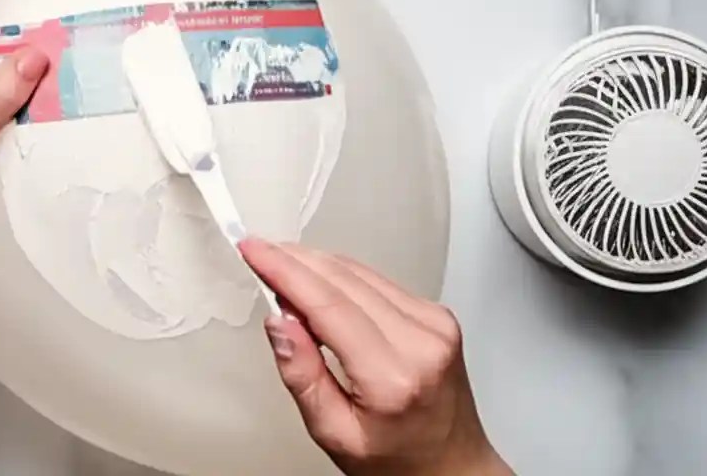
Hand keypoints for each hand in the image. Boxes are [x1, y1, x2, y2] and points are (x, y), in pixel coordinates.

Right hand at [240, 240, 510, 475]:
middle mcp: (421, 342)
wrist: (452, 465)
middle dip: (294, 261)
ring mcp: (435, 323)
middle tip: (258, 254)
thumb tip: (279, 324)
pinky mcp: (437, 314)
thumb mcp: (334, 433)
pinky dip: (341, 277)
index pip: (328, 305)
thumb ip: (303, 377)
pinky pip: (378, 280)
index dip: (285, 271)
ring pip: (360, 273)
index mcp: (393, 377)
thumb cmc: (397, 459)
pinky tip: (319, 285)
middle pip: (343, 279)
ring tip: (281, 271)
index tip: (254, 251)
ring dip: (316, 265)